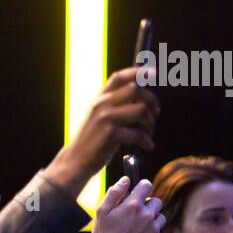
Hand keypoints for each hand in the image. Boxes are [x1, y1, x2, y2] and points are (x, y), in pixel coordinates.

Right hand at [46, 67, 159, 196]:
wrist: (76, 160)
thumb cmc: (94, 139)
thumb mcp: (100, 116)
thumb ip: (116, 104)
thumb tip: (142, 96)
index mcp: (100, 98)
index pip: (118, 77)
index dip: (137, 72)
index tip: (153, 72)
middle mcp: (101, 104)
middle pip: (135, 89)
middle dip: (151, 100)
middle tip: (155, 112)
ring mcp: (105, 118)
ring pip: (140, 109)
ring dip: (150, 122)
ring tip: (148, 132)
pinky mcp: (111, 134)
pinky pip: (138, 133)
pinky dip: (146, 140)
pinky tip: (147, 145)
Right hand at [91, 176, 164, 232]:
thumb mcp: (102, 212)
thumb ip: (114, 193)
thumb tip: (126, 179)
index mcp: (133, 205)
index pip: (146, 185)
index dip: (142, 186)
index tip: (140, 188)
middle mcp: (146, 215)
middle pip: (156, 200)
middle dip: (147, 203)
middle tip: (136, 210)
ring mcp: (153, 228)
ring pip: (159, 215)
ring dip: (151, 217)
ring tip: (136, 225)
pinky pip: (157, 230)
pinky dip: (150, 231)